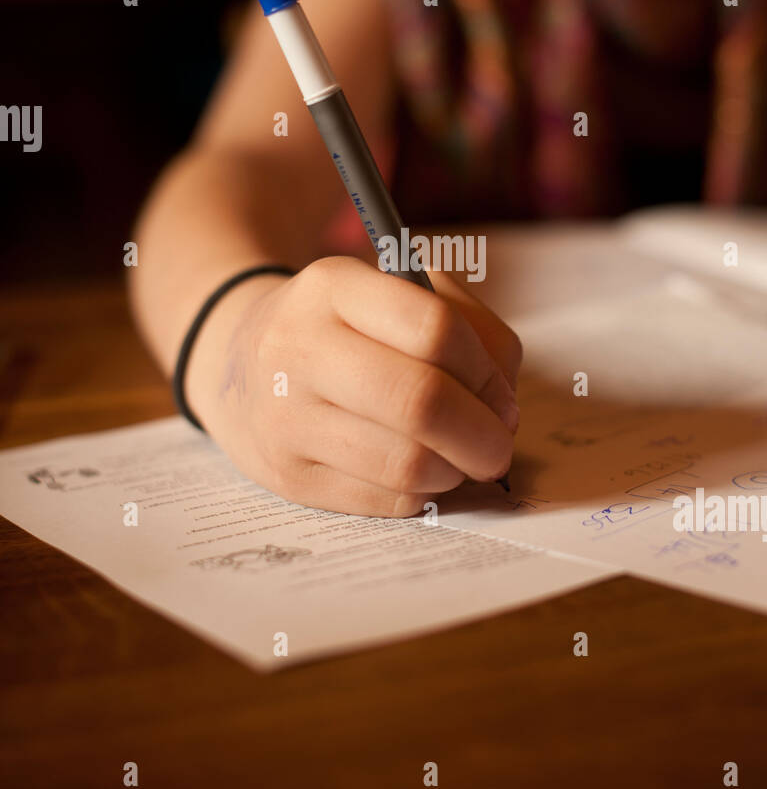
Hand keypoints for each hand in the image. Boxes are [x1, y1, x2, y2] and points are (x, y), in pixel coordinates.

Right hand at [185, 256, 521, 515]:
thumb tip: (504, 407)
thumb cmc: (344, 330)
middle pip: (421, 402)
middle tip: (497, 446)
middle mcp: (298, 348)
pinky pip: (383, 501)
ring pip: (406, 463)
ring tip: (457, 459)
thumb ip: (469, 328)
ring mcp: (285, 417)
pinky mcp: (286, 476)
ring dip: (454, 469)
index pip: (434, 329)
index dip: (486, 372)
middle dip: (481, 435)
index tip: (502, 396)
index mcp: (333, 287)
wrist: (240, 366)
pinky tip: (418, 473)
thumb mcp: (396, 294)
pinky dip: (420, 494)